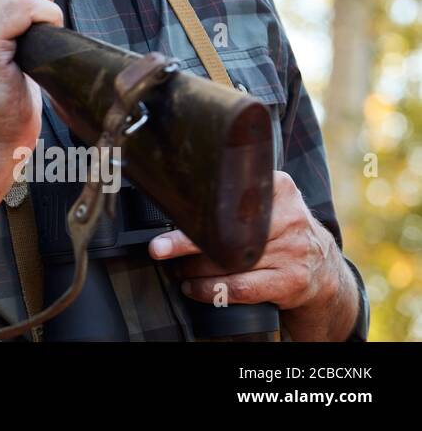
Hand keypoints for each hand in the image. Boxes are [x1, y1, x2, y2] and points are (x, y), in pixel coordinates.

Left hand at [148, 170, 359, 338]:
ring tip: (175, 270)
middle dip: (184, 242)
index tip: (173, 211)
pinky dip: (212, 291)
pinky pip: (242, 288)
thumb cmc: (282, 231)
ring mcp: (294, 251)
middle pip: (227, 231)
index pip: (232, 195)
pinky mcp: (293, 280)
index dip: (199, 207)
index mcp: (280, 189)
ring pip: (230, 263)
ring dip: (193, 270)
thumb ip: (239, 194)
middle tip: (158, 248)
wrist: (322, 268)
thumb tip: (180, 196)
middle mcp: (290, 218)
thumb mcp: (270, 203)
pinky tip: (194, 289)